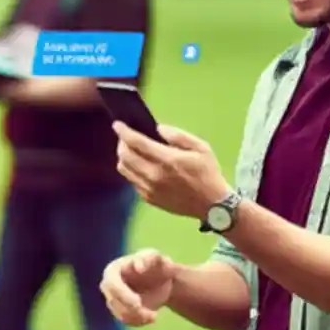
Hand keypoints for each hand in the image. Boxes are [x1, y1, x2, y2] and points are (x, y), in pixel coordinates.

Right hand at [100, 249, 180, 325]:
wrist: (164, 280)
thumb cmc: (158, 265)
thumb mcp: (157, 258)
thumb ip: (149, 258)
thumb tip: (138, 266)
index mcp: (113, 269)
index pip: (111, 283)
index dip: (122, 295)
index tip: (138, 304)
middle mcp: (109, 285)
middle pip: (112, 301)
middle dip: (130, 310)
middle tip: (150, 314)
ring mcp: (114, 299)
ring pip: (120, 313)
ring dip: (138, 318)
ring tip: (154, 316)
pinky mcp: (120, 311)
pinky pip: (126, 321)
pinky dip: (139, 322)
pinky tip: (152, 317)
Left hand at [114, 122, 230, 219]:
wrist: (212, 205)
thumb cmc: (208, 173)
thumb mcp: (201, 147)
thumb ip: (178, 135)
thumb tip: (158, 128)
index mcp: (167, 160)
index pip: (136, 142)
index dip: (124, 131)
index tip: (117, 124)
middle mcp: (154, 175)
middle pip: (125, 155)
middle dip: (122, 142)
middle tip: (127, 137)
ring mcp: (150, 189)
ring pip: (124, 169)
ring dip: (124, 157)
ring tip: (132, 151)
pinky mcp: (149, 198)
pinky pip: (132, 181)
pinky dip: (132, 170)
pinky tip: (142, 166)